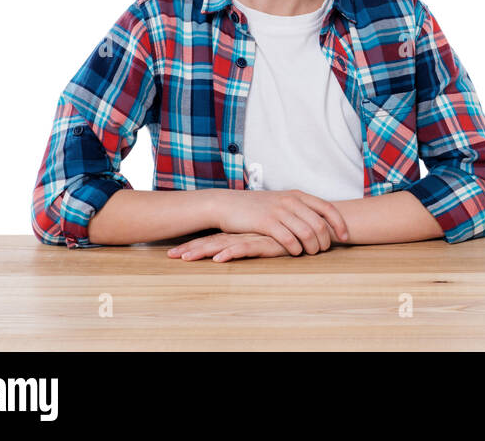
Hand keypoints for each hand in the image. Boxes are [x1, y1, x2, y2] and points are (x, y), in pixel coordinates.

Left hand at [167, 232, 292, 261]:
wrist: (314, 224)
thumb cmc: (291, 233)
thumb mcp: (267, 238)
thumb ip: (254, 241)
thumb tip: (238, 245)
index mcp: (243, 232)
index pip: (214, 238)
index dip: (195, 243)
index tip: (175, 251)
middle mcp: (245, 233)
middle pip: (213, 240)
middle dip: (191, 248)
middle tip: (170, 255)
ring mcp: (255, 236)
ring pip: (224, 244)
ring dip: (204, 251)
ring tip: (185, 258)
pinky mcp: (267, 242)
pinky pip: (246, 248)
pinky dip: (231, 253)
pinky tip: (219, 259)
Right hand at [213, 189, 347, 254]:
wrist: (228, 204)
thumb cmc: (256, 207)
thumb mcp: (281, 201)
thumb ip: (299, 208)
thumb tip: (320, 221)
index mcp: (298, 195)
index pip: (328, 208)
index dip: (339, 224)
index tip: (345, 237)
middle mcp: (291, 201)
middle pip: (319, 223)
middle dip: (326, 240)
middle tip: (324, 250)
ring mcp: (279, 211)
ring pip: (307, 232)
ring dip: (312, 246)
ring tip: (311, 253)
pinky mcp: (266, 222)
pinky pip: (288, 238)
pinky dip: (296, 248)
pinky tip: (295, 253)